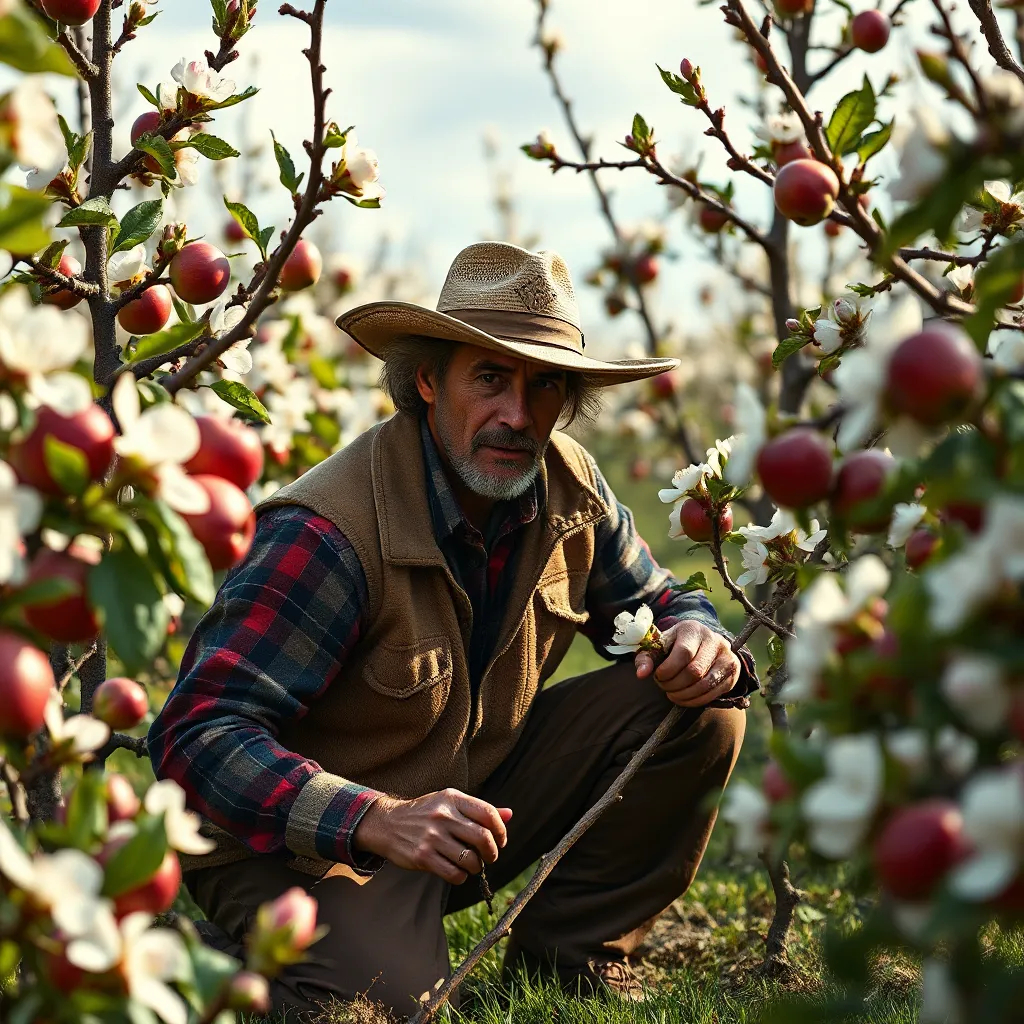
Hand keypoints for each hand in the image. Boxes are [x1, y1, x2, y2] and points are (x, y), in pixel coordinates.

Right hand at [352, 788, 513, 884]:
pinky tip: (458, 872)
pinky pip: (453, 873)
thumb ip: (479, 810)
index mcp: (452, 798)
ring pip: (470, 859)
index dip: (500, 830)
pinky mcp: (422, 856)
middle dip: (492, 852)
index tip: (500, 841)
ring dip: (476, 867)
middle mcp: (443, 815)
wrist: (386, 823)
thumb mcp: (449, 803)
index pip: (488, 813)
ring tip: (472, 865)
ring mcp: (432, 836)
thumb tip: (509, 815)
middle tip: (490, 857)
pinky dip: (461, 877)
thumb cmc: (425, 813)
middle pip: (483, 837)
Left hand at [634, 620, 740, 706]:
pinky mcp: (732, 672)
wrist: (702, 644)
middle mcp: (714, 640)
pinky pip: (714, 693)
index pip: (683, 652)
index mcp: (693, 629)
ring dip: (684, 695)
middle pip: (694, 671)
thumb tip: (641, 674)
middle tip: (664, 687)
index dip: (668, 670)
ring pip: (705, 684)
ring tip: (672, 694)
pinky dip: (695, 701)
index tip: (658, 676)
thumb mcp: (660, 646)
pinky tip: (684, 698)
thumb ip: (646, 658)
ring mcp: (726, 656)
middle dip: (674, 684)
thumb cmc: (675, 646)